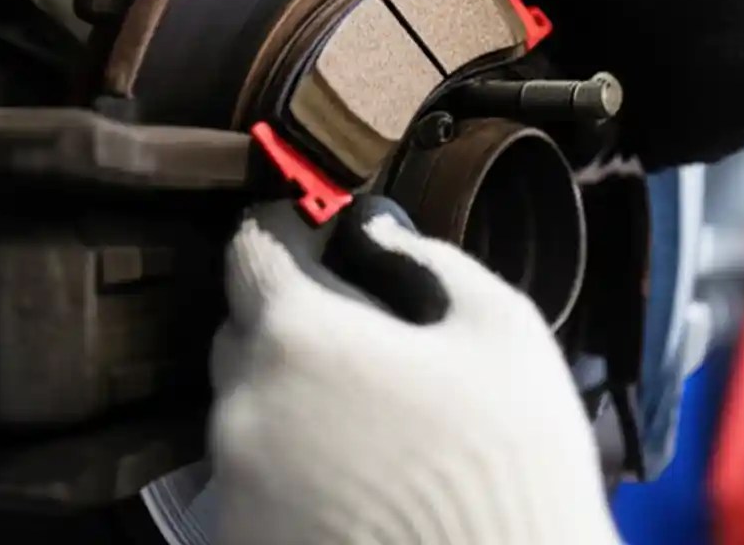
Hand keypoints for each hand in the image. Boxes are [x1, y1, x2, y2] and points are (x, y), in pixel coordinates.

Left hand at [209, 198, 618, 544]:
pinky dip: (291, 467)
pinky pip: (253, 479)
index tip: (326, 234)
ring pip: (248, 409)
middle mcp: (241, 406)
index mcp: (298, 336)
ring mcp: (232, 486)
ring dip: (292, 398)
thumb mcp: (502, 329)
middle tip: (364, 340)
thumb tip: (377, 233)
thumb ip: (428, 262)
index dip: (291, 229)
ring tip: (370, 423)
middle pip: (243, 332)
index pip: (253, 248)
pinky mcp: (238, 538)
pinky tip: (357, 480)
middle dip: (293, 320)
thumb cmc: (511, 453)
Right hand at [414, 0, 743, 164]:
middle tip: (434, 92)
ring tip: (484, 126)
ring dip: (503, 125)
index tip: (407, 21)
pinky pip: (577, 160)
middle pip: (490, 66)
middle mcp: (572, 34)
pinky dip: (557, 161)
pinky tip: (547, 150)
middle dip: (461, 80)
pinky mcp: (633, 141)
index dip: (441, 8)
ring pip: (525, 118)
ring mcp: (600, 90)